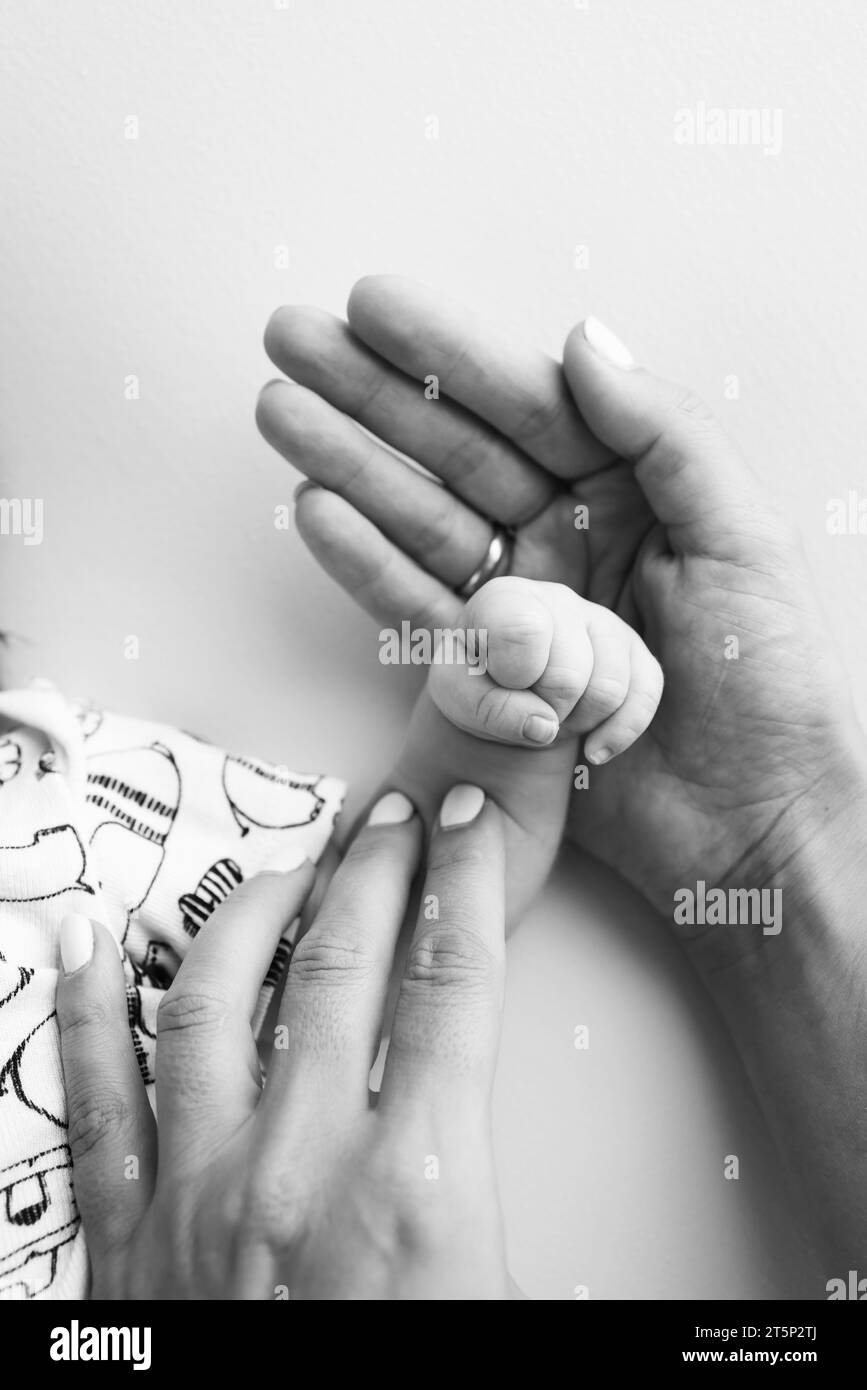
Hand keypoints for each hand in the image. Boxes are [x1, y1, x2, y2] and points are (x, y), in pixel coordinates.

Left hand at [57, 786, 511, 1299]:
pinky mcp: (130, 1246)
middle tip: (390, 821)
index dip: (466, 882)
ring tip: (284, 871)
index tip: (464, 826)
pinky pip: (101, 1106)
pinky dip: (88, 1015)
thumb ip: (520, 1204)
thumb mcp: (511, 1302)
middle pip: (338, 967)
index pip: (451, 983)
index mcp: (420, 1188)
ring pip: (212, 1006)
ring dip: (250, 917)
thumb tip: (537, 1151)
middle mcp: (302, 1170)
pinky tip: (91, 946)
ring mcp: (202, 1198)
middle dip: (373, 872)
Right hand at [257, 277, 866, 971]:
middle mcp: (570, 536)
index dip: (447, 353)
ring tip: (280, 415)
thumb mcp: (743, 540)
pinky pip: (416, 607)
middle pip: (454, 449)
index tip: (373, 306)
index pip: (527, 403)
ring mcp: (523, 605)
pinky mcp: (489, 672)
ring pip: (422, 518)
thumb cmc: (771, 688)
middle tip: (292, 338)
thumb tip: (585, 338)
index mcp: (633, 491)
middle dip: (370, 393)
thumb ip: (667, 434)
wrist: (752, 824)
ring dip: (348, 465)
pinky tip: (316, 510)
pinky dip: (364, 563)